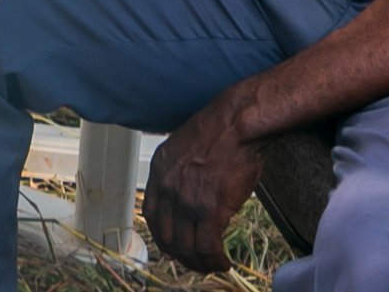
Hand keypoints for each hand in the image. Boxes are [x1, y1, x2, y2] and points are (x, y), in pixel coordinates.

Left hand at [143, 87, 265, 273]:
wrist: (238, 123)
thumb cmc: (221, 129)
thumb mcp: (185, 145)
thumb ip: (181, 171)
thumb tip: (191, 192)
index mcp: (159, 170)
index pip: (150, 214)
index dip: (161, 234)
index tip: (172, 244)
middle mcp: (167, 188)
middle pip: (166, 236)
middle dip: (180, 254)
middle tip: (195, 260)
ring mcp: (186, 200)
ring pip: (185, 248)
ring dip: (199, 263)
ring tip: (213, 265)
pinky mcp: (209, 210)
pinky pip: (207, 247)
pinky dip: (214, 261)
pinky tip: (224, 262)